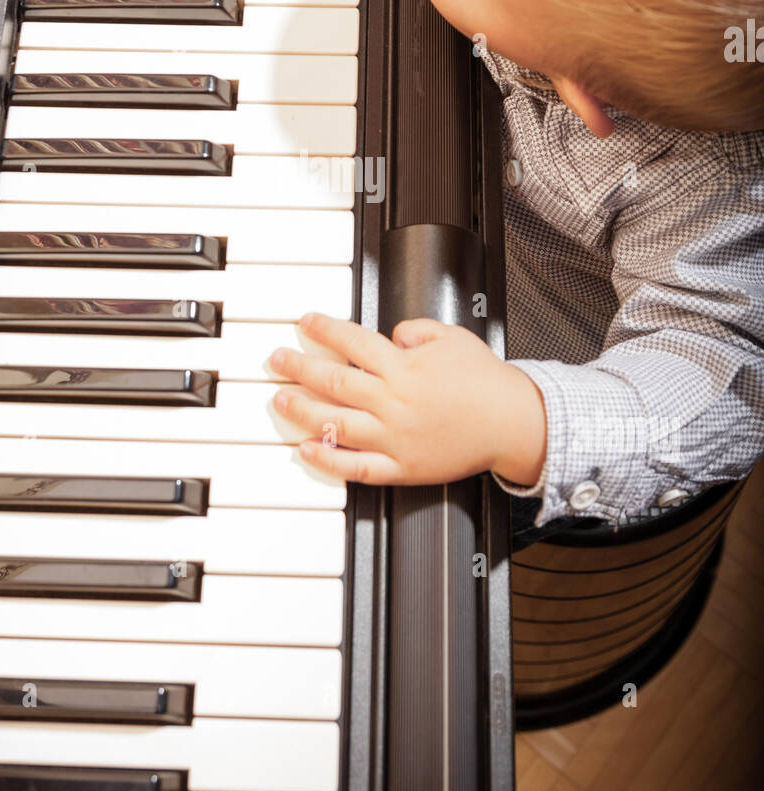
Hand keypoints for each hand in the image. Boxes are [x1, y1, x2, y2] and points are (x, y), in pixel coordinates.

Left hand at [269, 313, 546, 485]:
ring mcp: (395, 436)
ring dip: (302, 409)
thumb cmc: (486, 382)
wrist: (513, 422)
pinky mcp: (401, 466)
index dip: (324, 330)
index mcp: (404, 367)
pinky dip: (328, 460)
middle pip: (334, 381)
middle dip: (299, 367)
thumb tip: (391, 334)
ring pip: (336, 422)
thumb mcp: (452, 337)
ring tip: (281, 399)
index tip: (305, 323)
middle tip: (277, 360)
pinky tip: (306, 450)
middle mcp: (394, 401)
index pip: (353, 342)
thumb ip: (416, 330)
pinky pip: (357, 466)